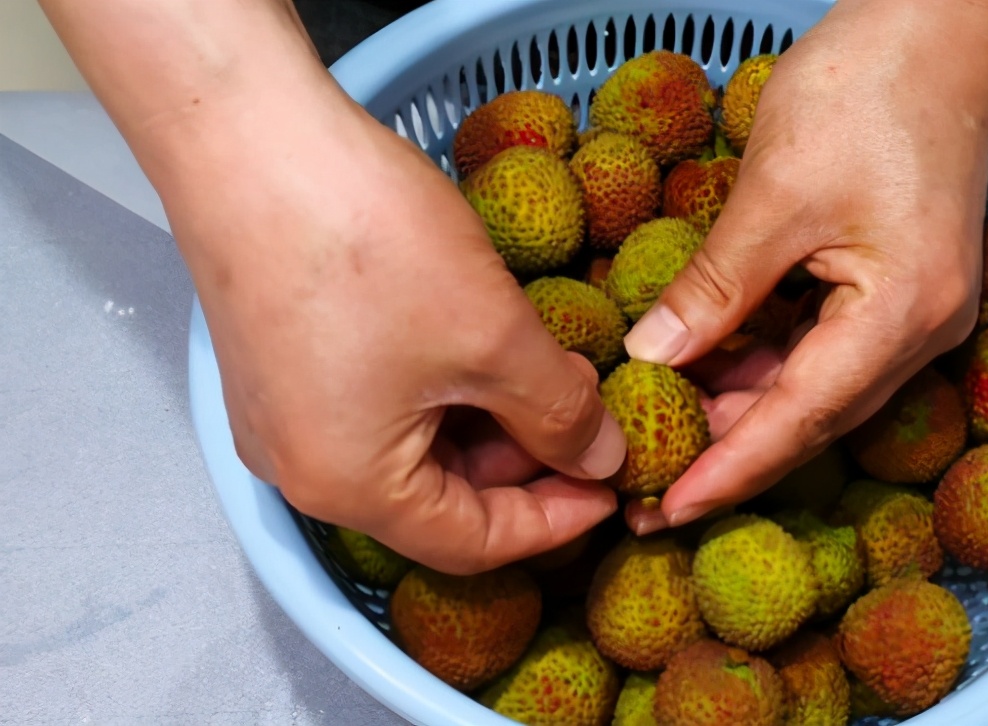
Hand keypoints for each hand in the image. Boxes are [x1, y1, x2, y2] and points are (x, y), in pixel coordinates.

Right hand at [39, 0, 625, 573]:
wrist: (249, 135)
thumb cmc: (368, 245)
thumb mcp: (493, 338)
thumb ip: (559, 413)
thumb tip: (602, 459)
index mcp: (349, 487)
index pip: (473, 544)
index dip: (556, 522)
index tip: (614, 490)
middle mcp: (301, 469)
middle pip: (438, 499)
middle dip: (524, 464)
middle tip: (590, 419)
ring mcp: (281, 414)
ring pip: (410, 447)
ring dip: (486, 421)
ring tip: (548, 372)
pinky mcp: (278, 361)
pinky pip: (375, 404)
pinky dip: (441, 389)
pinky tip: (484, 343)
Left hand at [624, 0, 987, 531]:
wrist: (935, 24)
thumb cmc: (868, 89)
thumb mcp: (775, 194)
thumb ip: (715, 288)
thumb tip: (652, 360)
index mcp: (903, 313)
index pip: (802, 417)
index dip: (731, 469)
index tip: (667, 510)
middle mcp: (922, 329)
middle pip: (813, 416)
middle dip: (729, 453)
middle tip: (648, 491)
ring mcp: (915, 309)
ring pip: (815, 385)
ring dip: (741, 409)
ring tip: (664, 436)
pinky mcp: (895, 285)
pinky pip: (823, 347)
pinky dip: (763, 363)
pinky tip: (707, 371)